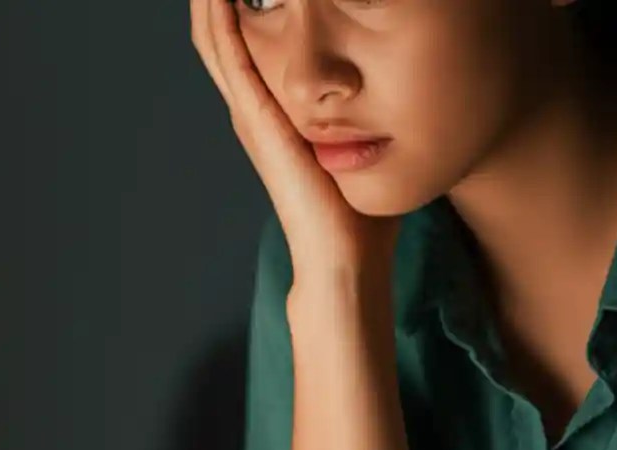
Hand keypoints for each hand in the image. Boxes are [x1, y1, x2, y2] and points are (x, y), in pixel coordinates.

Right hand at [190, 0, 398, 278]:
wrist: (344, 258)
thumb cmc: (359, 216)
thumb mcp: (362, 149)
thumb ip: (369, 122)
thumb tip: (405, 97)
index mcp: (275, 115)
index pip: (248, 47)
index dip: (242, 8)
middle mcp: (254, 109)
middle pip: (221, 35)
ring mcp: (250, 113)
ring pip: (215, 38)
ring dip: (210, 0)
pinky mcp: (256, 118)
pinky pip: (228, 54)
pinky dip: (218, 17)